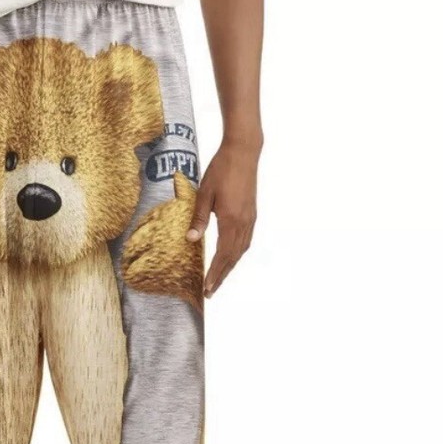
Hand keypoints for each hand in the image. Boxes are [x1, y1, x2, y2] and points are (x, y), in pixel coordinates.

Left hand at [187, 139, 260, 295]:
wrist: (243, 152)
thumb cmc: (221, 169)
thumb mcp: (204, 194)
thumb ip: (198, 218)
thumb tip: (190, 239)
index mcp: (231, 220)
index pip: (222, 255)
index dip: (214, 273)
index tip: (207, 288)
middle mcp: (243, 223)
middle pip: (233, 258)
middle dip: (221, 276)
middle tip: (210, 292)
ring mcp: (250, 219)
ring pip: (241, 251)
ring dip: (230, 266)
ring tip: (219, 278)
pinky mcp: (251, 213)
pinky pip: (245, 240)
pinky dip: (237, 253)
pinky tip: (231, 257)